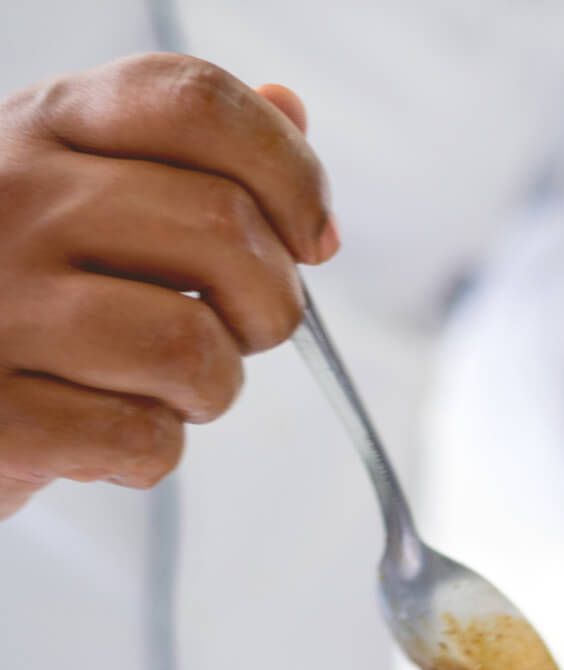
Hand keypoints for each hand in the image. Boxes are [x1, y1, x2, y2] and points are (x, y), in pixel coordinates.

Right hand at [0, 54, 336, 519]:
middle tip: (239, 332)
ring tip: (168, 388)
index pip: (195, 103)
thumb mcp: (84, 190)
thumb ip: (188, 153)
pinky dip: (153, 452)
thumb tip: (289, 106)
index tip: (314, 240)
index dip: (289, 171)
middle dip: (272, 304)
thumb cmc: (26, 292)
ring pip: (192, 346)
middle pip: (224, 228)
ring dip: (213, 387)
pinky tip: (107, 431)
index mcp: (45, 127)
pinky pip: (141, 438)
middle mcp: (11, 198)